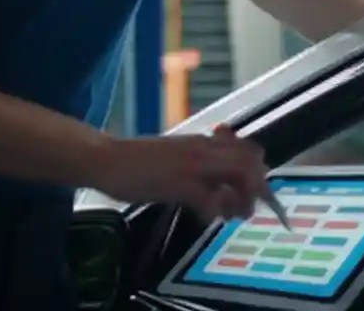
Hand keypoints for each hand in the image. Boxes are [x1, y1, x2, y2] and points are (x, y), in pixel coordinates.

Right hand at [93, 125, 269, 221]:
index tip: (258, 194)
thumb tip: (217, 184)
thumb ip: (197, 165)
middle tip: (246, 210)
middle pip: (250, 163)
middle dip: (257, 189)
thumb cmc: (136, 161)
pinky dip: (215, 211)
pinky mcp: (177, 183)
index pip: (247, 150)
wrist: (104, 158)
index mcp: (203, 143)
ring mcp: (192, 165)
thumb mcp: (174, 159)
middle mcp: (203, 150)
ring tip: (230, 216)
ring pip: (238, 176)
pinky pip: (210, 198)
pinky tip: (205, 219)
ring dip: (241, 200)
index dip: (258, 172)